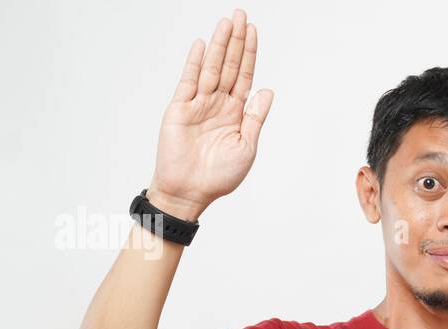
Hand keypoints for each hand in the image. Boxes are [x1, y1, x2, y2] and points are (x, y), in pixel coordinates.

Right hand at [147, 9, 273, 220]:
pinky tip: (202, 45)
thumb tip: (267, 91)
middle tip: (241, 14)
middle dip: (236, 40)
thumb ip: (255, 118)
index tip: (254, 31)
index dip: (249, 54)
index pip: (244, 76)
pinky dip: (195, 63)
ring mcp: (198, 104)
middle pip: (229, 65)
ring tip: (227, 22)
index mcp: (236, 112)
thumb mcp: (247, 147)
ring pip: (212, 68)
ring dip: (219, 45)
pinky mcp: (180, 109)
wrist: (191, 192)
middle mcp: (218, 103)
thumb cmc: (219, 176)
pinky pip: (189, 81)